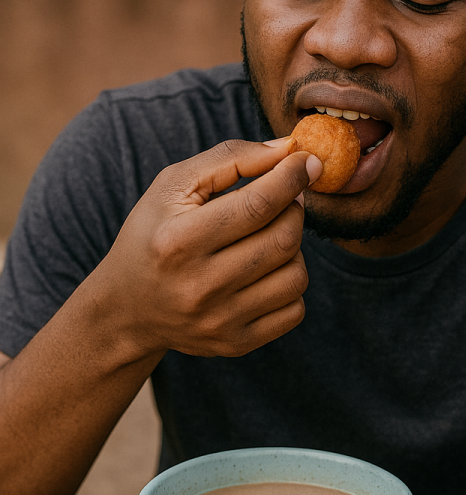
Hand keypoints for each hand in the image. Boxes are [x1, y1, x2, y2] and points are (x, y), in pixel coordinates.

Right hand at [97, 138, 322, 358]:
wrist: (127, 308)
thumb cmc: (155, 233)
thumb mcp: (173, 186)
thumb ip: (231, 158)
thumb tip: (290, 150)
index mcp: (178, 241)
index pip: (257, 205)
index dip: (292, 177)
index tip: (308, 162)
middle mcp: (199, 286)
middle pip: (283, 239)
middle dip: (294, 209)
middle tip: (283, 199)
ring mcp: (219, 321)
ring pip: (296, 275)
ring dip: (293, 247)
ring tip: (267, 237)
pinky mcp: (235, 344)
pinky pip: (295, 308)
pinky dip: (289, 283)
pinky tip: (264, 272)